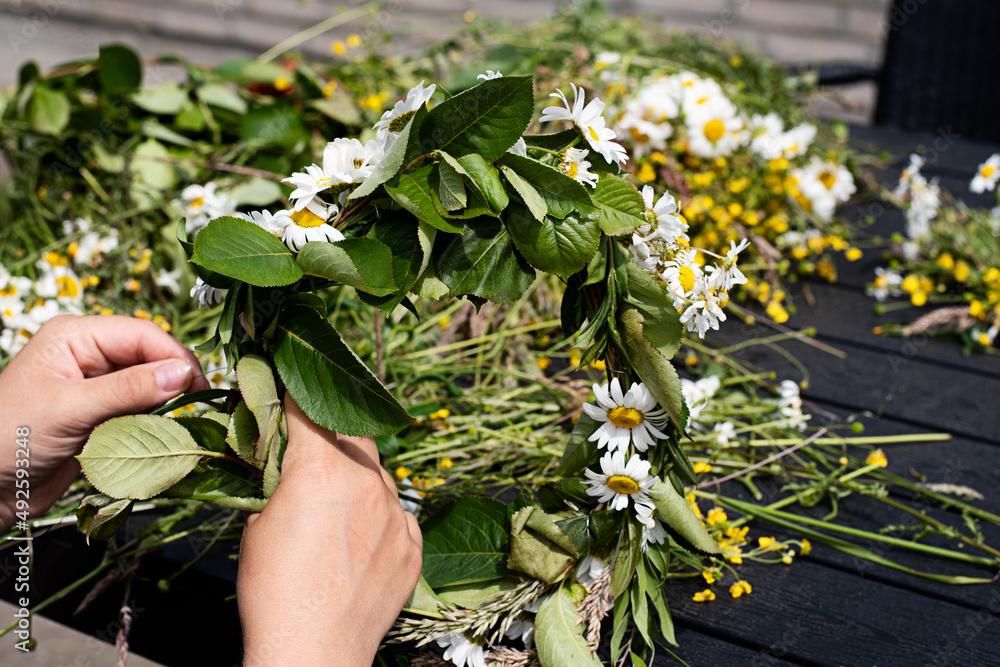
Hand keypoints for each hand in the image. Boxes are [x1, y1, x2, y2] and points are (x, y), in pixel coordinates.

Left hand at [0, 315, 208, 531]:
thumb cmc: (9, 438)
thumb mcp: (71, 409)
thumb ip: (128, 390)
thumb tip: (181, 373)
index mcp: (74, 336)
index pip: (141, 334)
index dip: (173, 356)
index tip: (197, 384)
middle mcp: (88, 354)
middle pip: (150, 356)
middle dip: (172, 379)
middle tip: (195, 405)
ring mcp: (96, 384)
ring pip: (150, 384)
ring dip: (164, 403)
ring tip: (177, 422)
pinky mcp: (102, 413)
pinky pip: (141, 409)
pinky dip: (154, 421)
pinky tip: (160, 433)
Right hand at [237, 395, 422, 666]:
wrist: (313, 654)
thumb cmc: (274, 593)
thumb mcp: (256, 520)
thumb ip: (273, 473)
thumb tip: (275, 444)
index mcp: (324, 469)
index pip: (309, 406)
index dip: (293, 391)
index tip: (285, 378)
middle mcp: (369, 482)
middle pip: (351, 430)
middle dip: (328, 427)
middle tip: (308, 438)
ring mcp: (397, 513)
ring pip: (377, 470)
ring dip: (355, 472)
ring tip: (330, 499)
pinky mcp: (413, 542)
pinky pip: (396, 510)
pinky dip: (376, 512)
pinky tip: (354, 535)